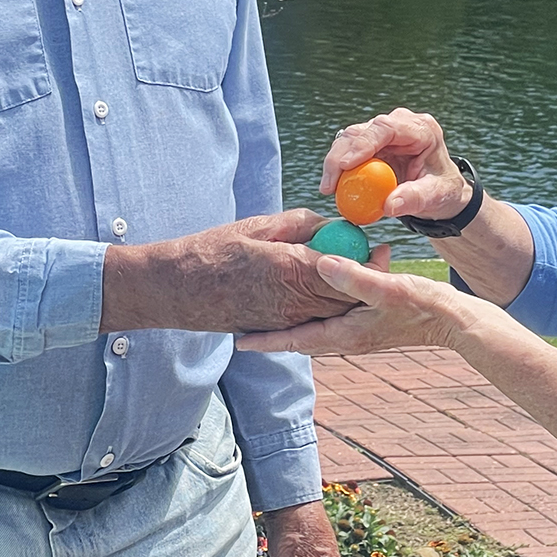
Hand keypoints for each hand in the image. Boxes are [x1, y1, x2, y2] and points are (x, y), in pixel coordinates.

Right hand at [100, 210, 362, 333]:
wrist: (178, 288)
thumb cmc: (215, 250)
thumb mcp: (260, 226)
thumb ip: (301, 224)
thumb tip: (332, 226)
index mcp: (290, 270)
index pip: (345, 270)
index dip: (367, 260)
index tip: (378, 247)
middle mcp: (292, 302)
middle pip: (345, 298)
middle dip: (363, 281)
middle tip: (375, 262)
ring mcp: (283, 321)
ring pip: (332, 314)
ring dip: (345, 296)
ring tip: (350, 275)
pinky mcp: (274, 331)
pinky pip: (311, 322)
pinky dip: (322, 309)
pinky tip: (320, 291)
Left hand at [236, 249, 481, 357]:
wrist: (453, 322)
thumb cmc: (423, 305)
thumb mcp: (388, 287)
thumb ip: (354, 276)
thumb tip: (320, 263)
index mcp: (347, 334)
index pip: (297, 340)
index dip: (266, 341)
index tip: (238, 342)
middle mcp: (347, 339)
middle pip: (300, 339)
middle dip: (272, 335)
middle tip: (242, 327)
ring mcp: (357, 334)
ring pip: (314, 330)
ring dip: (291, 324)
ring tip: (266, 314)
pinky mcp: (366, 326)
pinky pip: (330, 321)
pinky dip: (314, 313)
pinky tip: (312, 296)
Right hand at [324, 109, 470, 223]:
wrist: (441, 192)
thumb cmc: (443, 190)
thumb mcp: (437, 196)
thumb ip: (415, 198)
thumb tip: (389, 206)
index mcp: (421, 130)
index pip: (387, 128)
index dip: (363, 143)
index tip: (346, 165)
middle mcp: (400, 125)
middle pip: (362, 131)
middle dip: (341, 155)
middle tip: (329, 184)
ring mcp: (384, 134)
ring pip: (350, 139)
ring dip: (335, 163)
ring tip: (329, 189)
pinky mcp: (372, 145)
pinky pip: (349, 151)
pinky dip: (339, 169)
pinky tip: (334, 186)